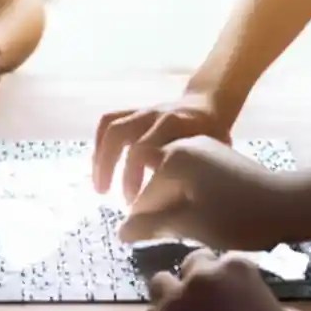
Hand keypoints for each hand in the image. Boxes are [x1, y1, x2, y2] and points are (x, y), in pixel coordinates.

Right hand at [93, 93, 232, 201]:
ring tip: (101, 188)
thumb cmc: (213, 136)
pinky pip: (107, 122)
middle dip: (117, 171)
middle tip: (120, 201)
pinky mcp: (132, 112)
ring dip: (101, 159)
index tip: (141, 206)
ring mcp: (141, 111)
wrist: (208, 104)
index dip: (136, 179)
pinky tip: (98, 167)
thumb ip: (194, 169)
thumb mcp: (213, 151)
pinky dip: (99, 144)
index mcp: (176, 123)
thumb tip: (176, 206)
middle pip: (123, 139)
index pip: (144, 151)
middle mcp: (155, 114)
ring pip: (111, 129)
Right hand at [119, 136, 291, 250]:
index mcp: (173, 158)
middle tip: (151, 233)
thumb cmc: (238, 218)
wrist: (291, 204)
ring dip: (165, 198)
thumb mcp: (191, 224)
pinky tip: (191, 210)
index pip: (143, 194)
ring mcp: (203, 146)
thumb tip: (122, 232)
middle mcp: (184, 143)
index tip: (134, 242)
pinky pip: (185, 171)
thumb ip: (152, 226)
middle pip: (151, 177)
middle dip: (149, 206)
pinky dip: (181, 190)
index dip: (138, 222)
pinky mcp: (217, 155)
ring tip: (171, 224)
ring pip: (168, 173)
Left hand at [135, 250, 310, 310]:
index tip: (231, 295)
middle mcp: (201, 278)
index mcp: (237, 269)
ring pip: (159, 285)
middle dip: (195, 279)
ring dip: (168, 297)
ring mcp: (174, 303)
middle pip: (190, 265)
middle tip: (203, 302)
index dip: (228, 280)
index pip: (226, 262)